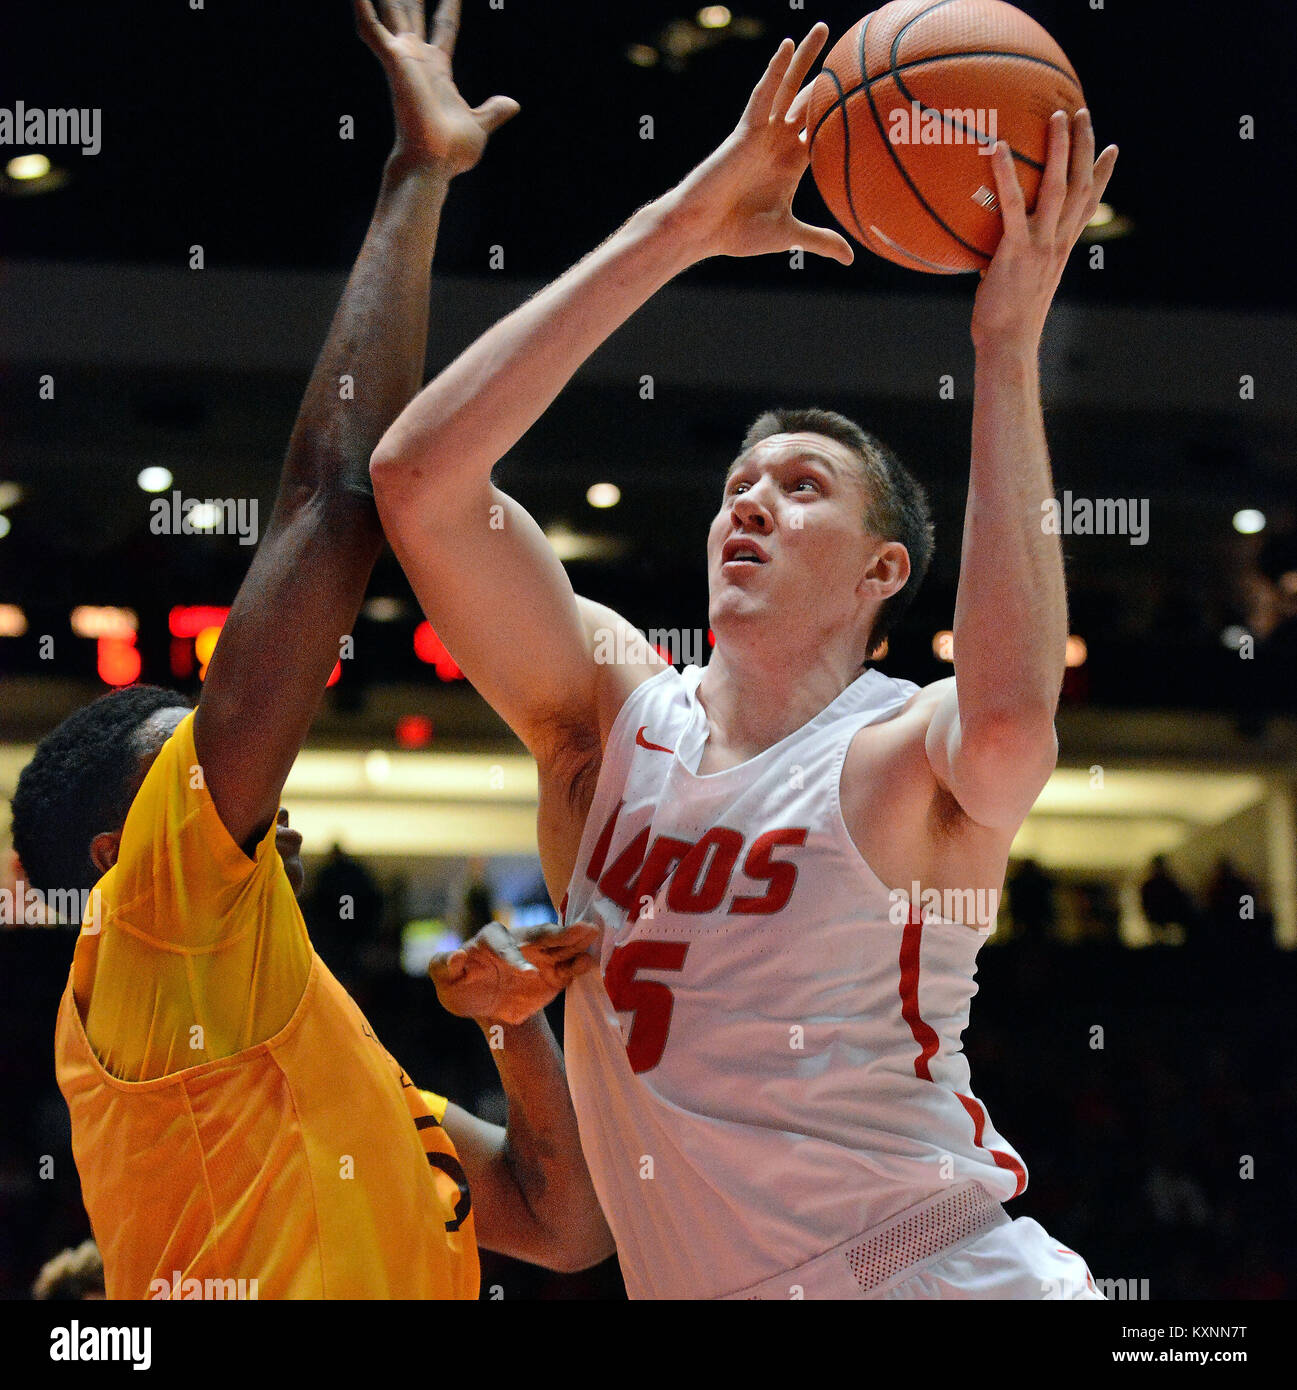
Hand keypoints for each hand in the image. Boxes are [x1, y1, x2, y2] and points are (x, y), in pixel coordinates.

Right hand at [355, 0, 518, 175]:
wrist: (433, 164)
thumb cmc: (451, 152)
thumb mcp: (480, 125)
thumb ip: (493, 110)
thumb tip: (512, 104)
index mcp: (438, 68)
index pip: (445, 25)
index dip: (449, 5)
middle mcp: (418, 58)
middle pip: (413, 10)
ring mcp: (404, 58)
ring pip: (392, 10)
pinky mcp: (393, 61)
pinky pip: (372, 28)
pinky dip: (363, 9)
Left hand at [429, 919, 600, 1025]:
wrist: (489, 1007)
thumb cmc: (462, 987)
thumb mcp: (445, 981)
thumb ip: (443, 966)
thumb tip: (457, 955)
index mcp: (491, 939)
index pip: (503, 943)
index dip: (513, 955)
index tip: (524, 972)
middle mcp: (520, 942)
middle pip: (541, 935)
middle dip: (561, 933)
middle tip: (582, 928)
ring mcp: (540, 957)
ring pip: (561, 946)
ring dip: (577, 940)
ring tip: (593, 933)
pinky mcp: (554, 975)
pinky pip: (569, 968)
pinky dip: (579, 965)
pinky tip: (589, 962)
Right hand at [664, 24, 852, 265]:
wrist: (703, 229)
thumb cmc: (739, 234)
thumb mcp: (789, 234)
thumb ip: (820, 240)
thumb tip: (851, 258)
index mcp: (792, 164)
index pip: (824, 131)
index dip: (843, 114)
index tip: (868, 98)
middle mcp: (779, 142)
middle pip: (809, 101)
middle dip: (829, 77)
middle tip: (854, 52)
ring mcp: (763, 133)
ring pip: (788, 88)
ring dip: (804, 59)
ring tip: (821, 29)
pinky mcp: (745, 130)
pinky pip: (763, 95)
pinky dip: (774, 71)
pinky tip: (787, 47)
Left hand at [971, 109, 1117, 352]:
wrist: (1009, 345)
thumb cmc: (1005, 323)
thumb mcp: (1015, 286)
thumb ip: (1009, 262)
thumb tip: (984, 253)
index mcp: (1062, 250)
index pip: (1089, 206)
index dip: (1103, 176)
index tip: (1112, 149)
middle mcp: (1059, 243)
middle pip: (1082, 185)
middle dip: (1085, 146)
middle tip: (1083, 112)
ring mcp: (1042, 245)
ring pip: (1059, 187)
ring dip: (1061, 148)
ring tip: (1058, 114)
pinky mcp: (1017, 251)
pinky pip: (1013, 205)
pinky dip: (1006, 174)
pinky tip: (996, 147)